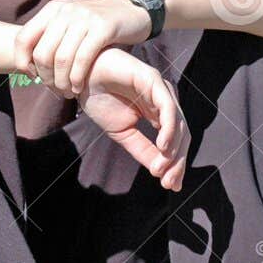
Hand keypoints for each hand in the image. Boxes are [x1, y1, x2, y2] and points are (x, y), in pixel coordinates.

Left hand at [13, 0, 153, 96]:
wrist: (132, 9)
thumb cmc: (98, 24)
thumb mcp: (71, 23)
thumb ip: (52, 38)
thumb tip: (30, 65)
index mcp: (52, 11)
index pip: (23, 38)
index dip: (23, 62)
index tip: (34, 77)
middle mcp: (65, 12)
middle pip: (42, 53)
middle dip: (46, 78)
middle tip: (55, 90)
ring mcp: (84, 18)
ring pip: (61, 59)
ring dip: (62, 82)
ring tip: (67, 92)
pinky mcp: (102, 28)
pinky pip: (82, 58)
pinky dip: (77, 78)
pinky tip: (78, 87)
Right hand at [74, 47, 188, 190]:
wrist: (81, 77)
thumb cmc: (100, 100)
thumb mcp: (123, 133)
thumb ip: (142, 149)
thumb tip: (160, 171)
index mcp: (158, 113)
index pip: (175, 141)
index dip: (176, 163)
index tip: (170, 185)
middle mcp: (163, 101)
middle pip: (182, 134)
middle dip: (178, 161)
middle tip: (168, 183)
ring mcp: (160, 89)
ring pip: (178, 123)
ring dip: (173, 150)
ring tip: (162, 169)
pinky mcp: (153, 79)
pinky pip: (167, 107)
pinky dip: (168, 128)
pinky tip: (163, 146)